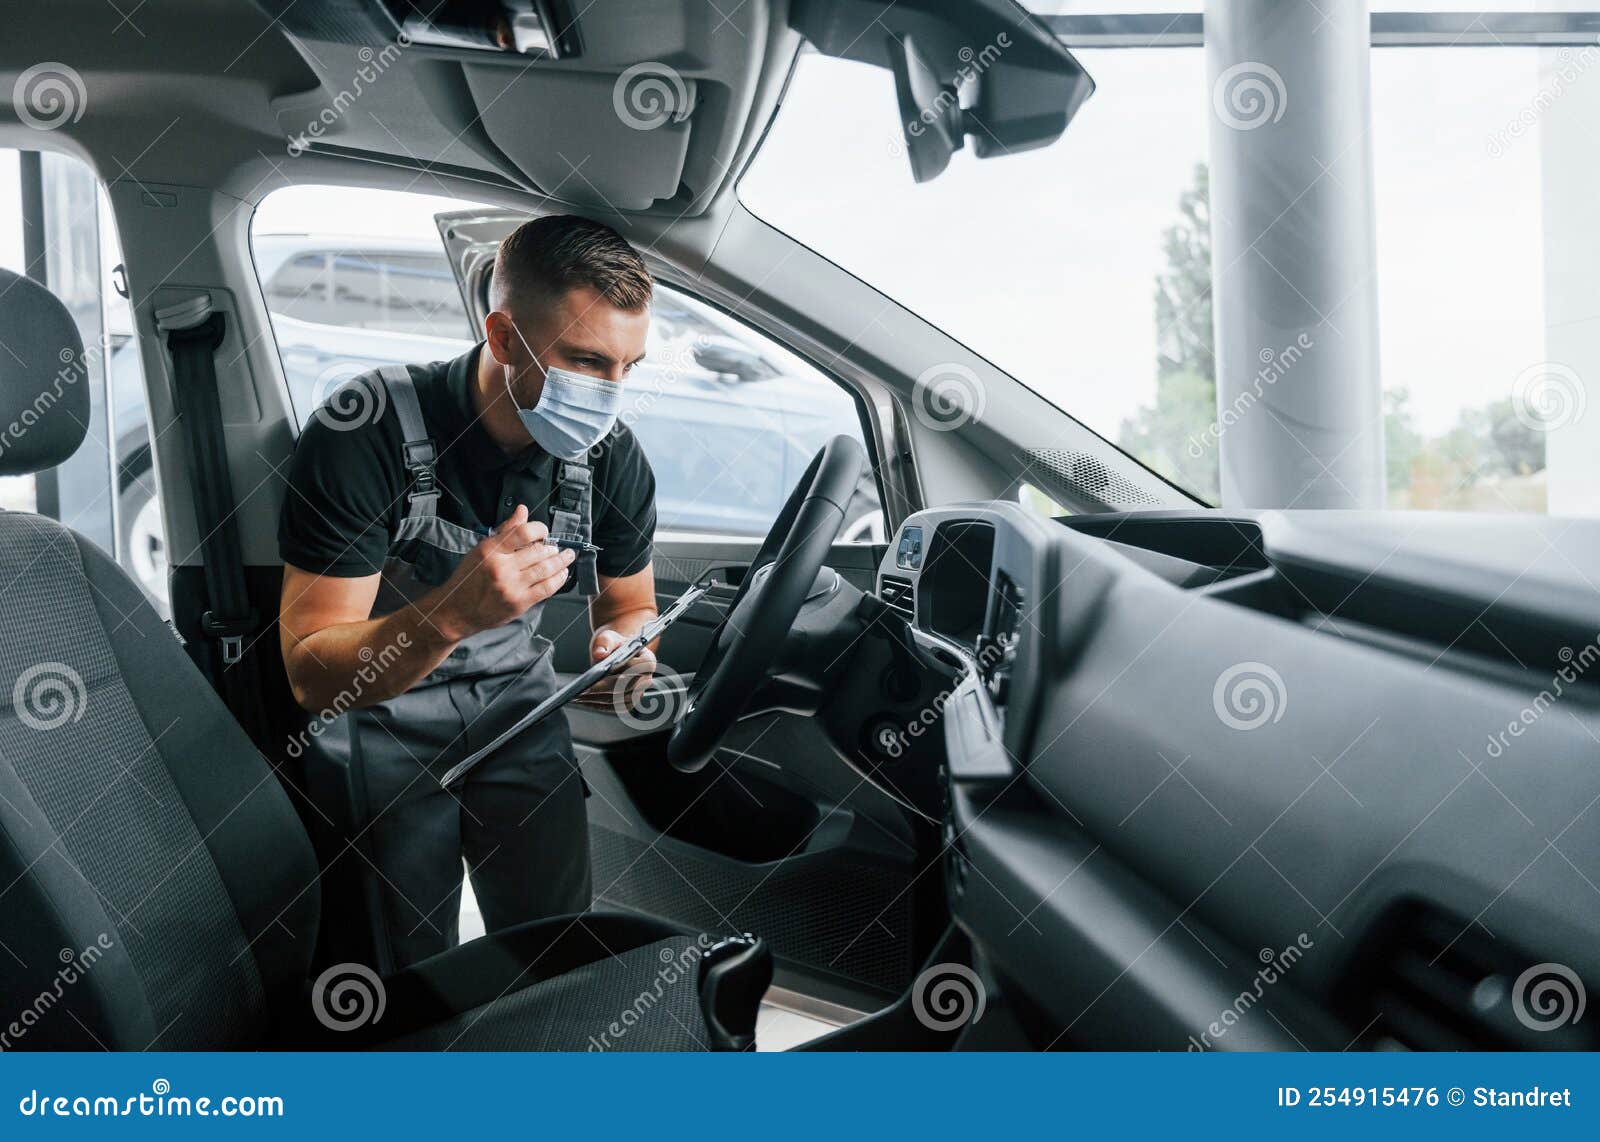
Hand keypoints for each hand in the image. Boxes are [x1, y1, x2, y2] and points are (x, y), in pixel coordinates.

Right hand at [429, 505, 573, 641]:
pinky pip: (547, 588)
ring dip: (561, 561)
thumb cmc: (469, 578)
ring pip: (546, 569)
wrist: (457, 611)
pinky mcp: (520, 602)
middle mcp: (502, 568)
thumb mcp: (482, 549)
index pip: (523, 532)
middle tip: (556, 547)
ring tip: (567, 556)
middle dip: (552, 547)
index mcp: (491, 550)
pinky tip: (562, 573)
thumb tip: (523, 510)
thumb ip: (506, 530)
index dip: (539, 529)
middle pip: (539, 552)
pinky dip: (559, 578)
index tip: (543, 531)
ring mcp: (512, 586)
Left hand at [579, 627, 657, 709]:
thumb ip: (605, 643)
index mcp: (647, 660)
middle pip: (627, 688)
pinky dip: (599, 706)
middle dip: (604, 690)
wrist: (617, 653)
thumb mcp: (609, 638)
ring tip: (579, 697)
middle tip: (583, 691)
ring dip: (599, 700)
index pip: (637, 668)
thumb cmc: (615, 645)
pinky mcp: (629, 702)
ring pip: (619, 700)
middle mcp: (646, 679)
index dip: (618, 673)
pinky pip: (615, 708)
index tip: (599, 677)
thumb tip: (600, 654)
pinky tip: (584, 701)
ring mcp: (639, 693)